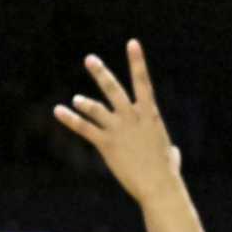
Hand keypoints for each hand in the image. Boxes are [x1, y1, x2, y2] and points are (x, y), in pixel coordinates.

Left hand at [53, 41, 184, 205]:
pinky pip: (85, 128)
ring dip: (85, 103)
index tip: (132, 43)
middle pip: (114, 90)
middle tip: (90, 60)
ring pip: (96, 108)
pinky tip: (59, 111)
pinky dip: (70, 119)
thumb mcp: (170, 156)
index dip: (138, 62)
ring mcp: (118, 130)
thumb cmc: (167, 174)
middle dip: (102, 74)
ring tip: (77, 100)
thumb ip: (169, 150)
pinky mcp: (106, 144)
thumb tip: (173, 154)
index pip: (144, 84)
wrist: (159, 187)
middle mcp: (133, 118)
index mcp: (150, 117)